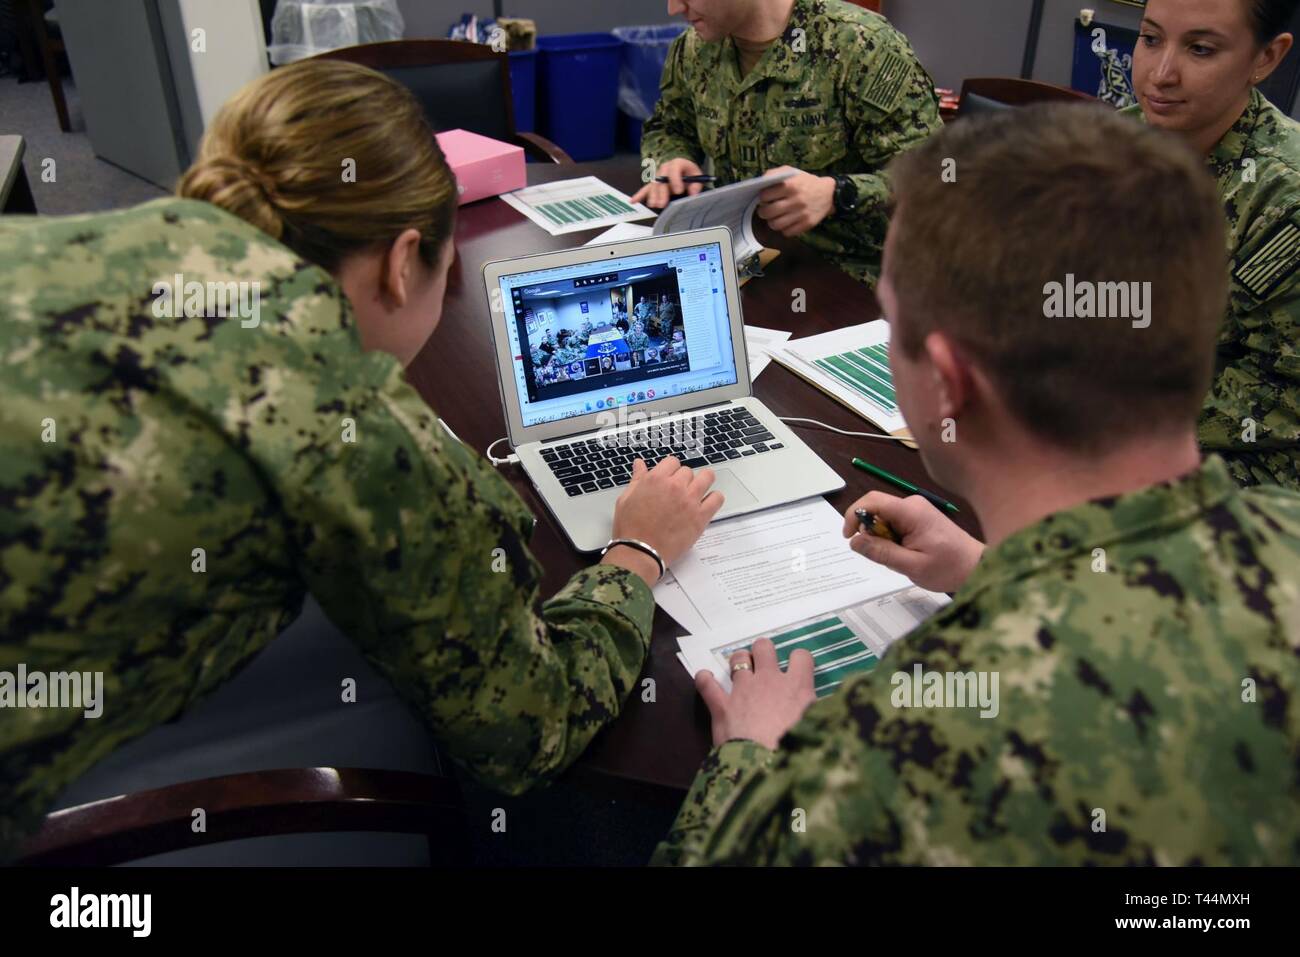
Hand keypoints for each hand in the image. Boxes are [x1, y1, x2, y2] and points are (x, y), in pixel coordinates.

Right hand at [605, 457, 723, 581]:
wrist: (640, 552)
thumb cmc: (631, 528)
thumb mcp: (626, 499)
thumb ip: (637, 479)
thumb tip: (639, 464)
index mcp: (656, 479)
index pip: (672, 462)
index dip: (671, 470)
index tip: (670, 479)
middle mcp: (675, 486)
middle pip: (688, 471)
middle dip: (683, 479)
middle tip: (679, 492)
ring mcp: (690, 501)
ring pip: (707, 477)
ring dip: (703, 482)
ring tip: (697, 492)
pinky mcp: (700, 517)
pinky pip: (717, 498)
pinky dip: (714, 498)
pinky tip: (707, 503)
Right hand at [630, 158, 705, 208]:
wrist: (683, 168)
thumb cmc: (689, 172)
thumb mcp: (697, 175)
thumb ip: (696, 184)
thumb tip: (693, 193)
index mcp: (677, 163)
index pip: (674, 168)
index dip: (676, 179)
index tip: (678, 190)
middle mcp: (665, 168)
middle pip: (661, 179)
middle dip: (661, 192)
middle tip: (663, 203)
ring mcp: (658, 176)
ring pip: (653, 185)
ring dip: (653, 196)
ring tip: (654, 205)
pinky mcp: (654, 184)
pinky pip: (646, 189)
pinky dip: (639, 195)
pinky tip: (633, 201)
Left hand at [695, 639, 814, 749]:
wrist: (767, 767)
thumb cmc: (798, 750)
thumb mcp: (819, 729)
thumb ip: (817, 713)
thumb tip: (819, 709)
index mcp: (797, 686)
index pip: (802, 656)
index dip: (799, 660)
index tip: (798, 669)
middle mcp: (769, 680)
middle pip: (764, 648)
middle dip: (763, 652)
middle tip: (764, 665)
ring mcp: (743, 690)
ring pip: (738, 659)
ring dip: (739, 661)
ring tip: (740, 670)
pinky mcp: (722, 705)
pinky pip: (707, 684)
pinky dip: (705, 679)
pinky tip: (705, 678)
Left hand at [756, 166, 835, 236]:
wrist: (829, 193)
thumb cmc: (806, 182)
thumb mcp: (791, 172)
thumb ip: (774, 174)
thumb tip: (759, 183)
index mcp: (790, 185)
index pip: (765, 195)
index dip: (762, 197)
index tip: (765, 198)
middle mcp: (796, 200)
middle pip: (768, 212)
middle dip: (763, 212)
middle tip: (765, 210)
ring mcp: (801, 214)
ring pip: (775, 225)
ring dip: (772, 222)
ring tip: (774, 217)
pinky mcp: (806, 224)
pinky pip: (787, 232)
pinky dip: (784, 229)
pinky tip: (786, 222)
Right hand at [842, 491, 984, 593]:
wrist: (976, 567)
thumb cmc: (949, 568)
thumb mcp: (912, 566)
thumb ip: (881, 552)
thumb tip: (855, 542)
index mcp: (911, 512)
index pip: (872, 501)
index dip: (854, 515)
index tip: (849, 537)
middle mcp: (912, 504)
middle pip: (876, 509)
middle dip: (870, 532)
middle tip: (880, 555)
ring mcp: (916, 510)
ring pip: (883, 518)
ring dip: (882, 538)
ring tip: (899, 558)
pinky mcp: (918, 517)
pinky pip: (893, 523)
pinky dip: (891, 538)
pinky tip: (905, 553)